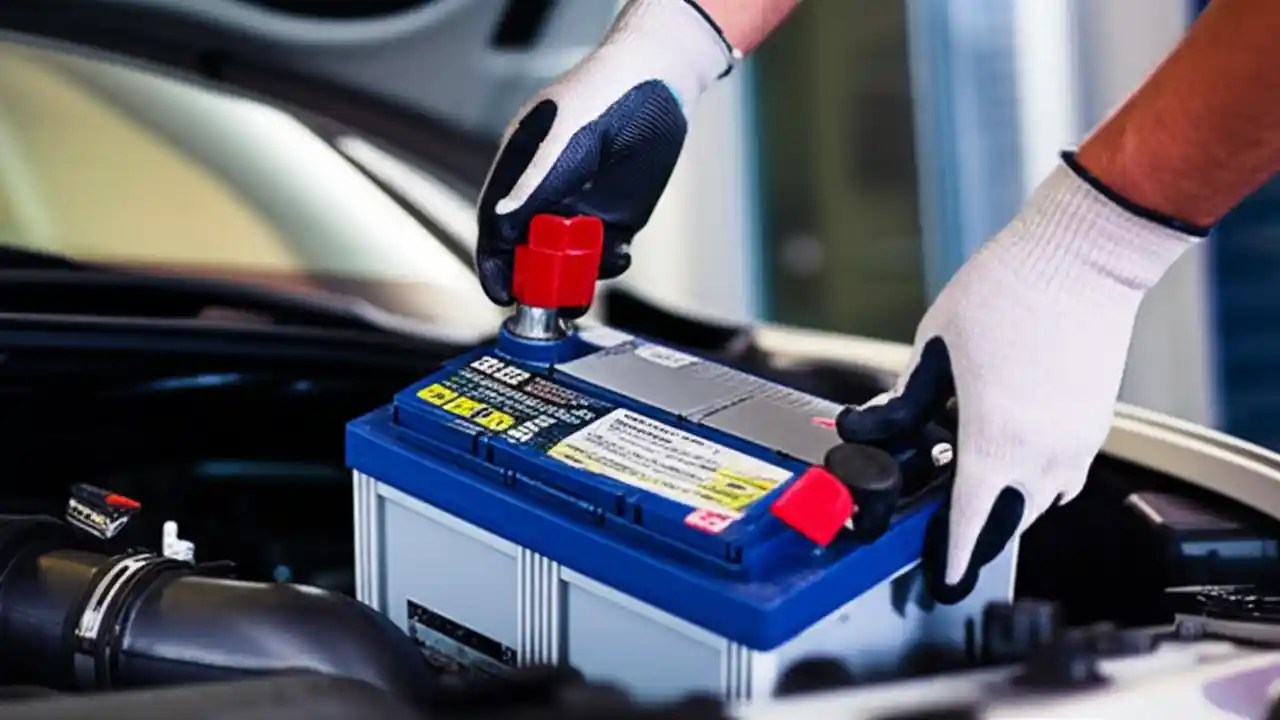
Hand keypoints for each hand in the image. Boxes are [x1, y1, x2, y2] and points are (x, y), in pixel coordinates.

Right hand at [476, 0, 733, 310]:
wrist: (662, 83)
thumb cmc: (606, 94)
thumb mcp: (566, 138)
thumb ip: (536, 181)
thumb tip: (500, 220)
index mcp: (520, 172)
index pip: (495, 225)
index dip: (494, 261)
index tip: (501, 292)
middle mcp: (547, 196)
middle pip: (529, 251)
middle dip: (536, 279)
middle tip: (549, 297)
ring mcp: (582, 210)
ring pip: (568, 260)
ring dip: (577, 276)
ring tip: (591, 274)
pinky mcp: (617, 219)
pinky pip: (605, 255)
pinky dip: (609, 263)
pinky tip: (620, 254)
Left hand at [837, 158, 1201, 603]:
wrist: (1082, 257)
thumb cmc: (1008, 291)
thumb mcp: (933, 345)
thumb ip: (901, 401)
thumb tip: (860, 430)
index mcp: (995, 436)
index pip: (969, 520)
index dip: (952, 557)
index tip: (942, 580)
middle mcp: (1042, 451)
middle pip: (1006, 525)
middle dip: (974, 542)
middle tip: (945, 548)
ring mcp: (1076, 441)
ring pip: (1039, 506)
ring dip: (1006, 514)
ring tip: (971, 501)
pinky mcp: (1096, 426)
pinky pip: (1064, 480)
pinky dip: (1036, 488)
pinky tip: (1009, 466)